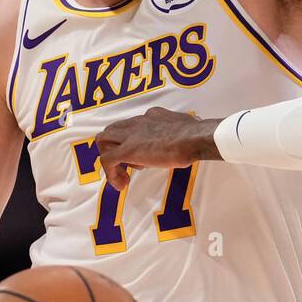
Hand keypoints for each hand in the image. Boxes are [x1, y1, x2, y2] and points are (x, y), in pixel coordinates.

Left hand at [95, 107, 222, 189]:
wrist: (195, 138)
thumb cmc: (198, 134)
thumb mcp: (189, 124)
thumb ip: (184, 126)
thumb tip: (194, 126)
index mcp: (152, 116)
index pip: (132, 125)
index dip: (132, 141)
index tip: (143, 157)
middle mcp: (137, 122)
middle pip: (112, 131)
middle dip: (116, 149)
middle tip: (130, 166)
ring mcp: (130, 135)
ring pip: (103, 142)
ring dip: (111, 160)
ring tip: (125, 176)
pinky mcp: (127, 150)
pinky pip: (107, 160)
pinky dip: (110, 174)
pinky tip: (121, 185)